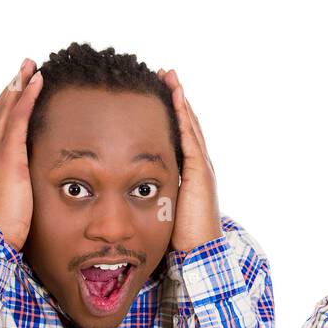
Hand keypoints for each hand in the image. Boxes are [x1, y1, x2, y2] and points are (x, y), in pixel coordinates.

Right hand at [0, 57, 42, 250]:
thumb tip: (25, 192)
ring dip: (19, 85)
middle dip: (11, 88)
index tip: (16, 91)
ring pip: (6, 108)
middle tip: (23, 68)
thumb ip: (15, 191)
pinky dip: (26, 96)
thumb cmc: (2, 229)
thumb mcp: (9, 204)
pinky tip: (35, 82)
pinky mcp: (8, 154)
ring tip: (31, 67)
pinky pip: (17, 117)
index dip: (6, 106)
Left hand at [157, 68, 222, 251]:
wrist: (199, 253)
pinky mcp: (199, 172)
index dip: (171, 113)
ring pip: (190, 125)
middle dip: (176, 98)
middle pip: (187, 124)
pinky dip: (183, 115)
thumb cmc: (178, 238)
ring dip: (180, 99)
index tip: (159, 92)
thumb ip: (150, 194)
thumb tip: (126, 189)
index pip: (180, 136)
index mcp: (190, 174)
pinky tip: (176, 97)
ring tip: (169, 76)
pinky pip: (190, 137)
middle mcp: (199, 166)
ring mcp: (201, 167)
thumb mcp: (161, 209)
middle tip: (165, 73)